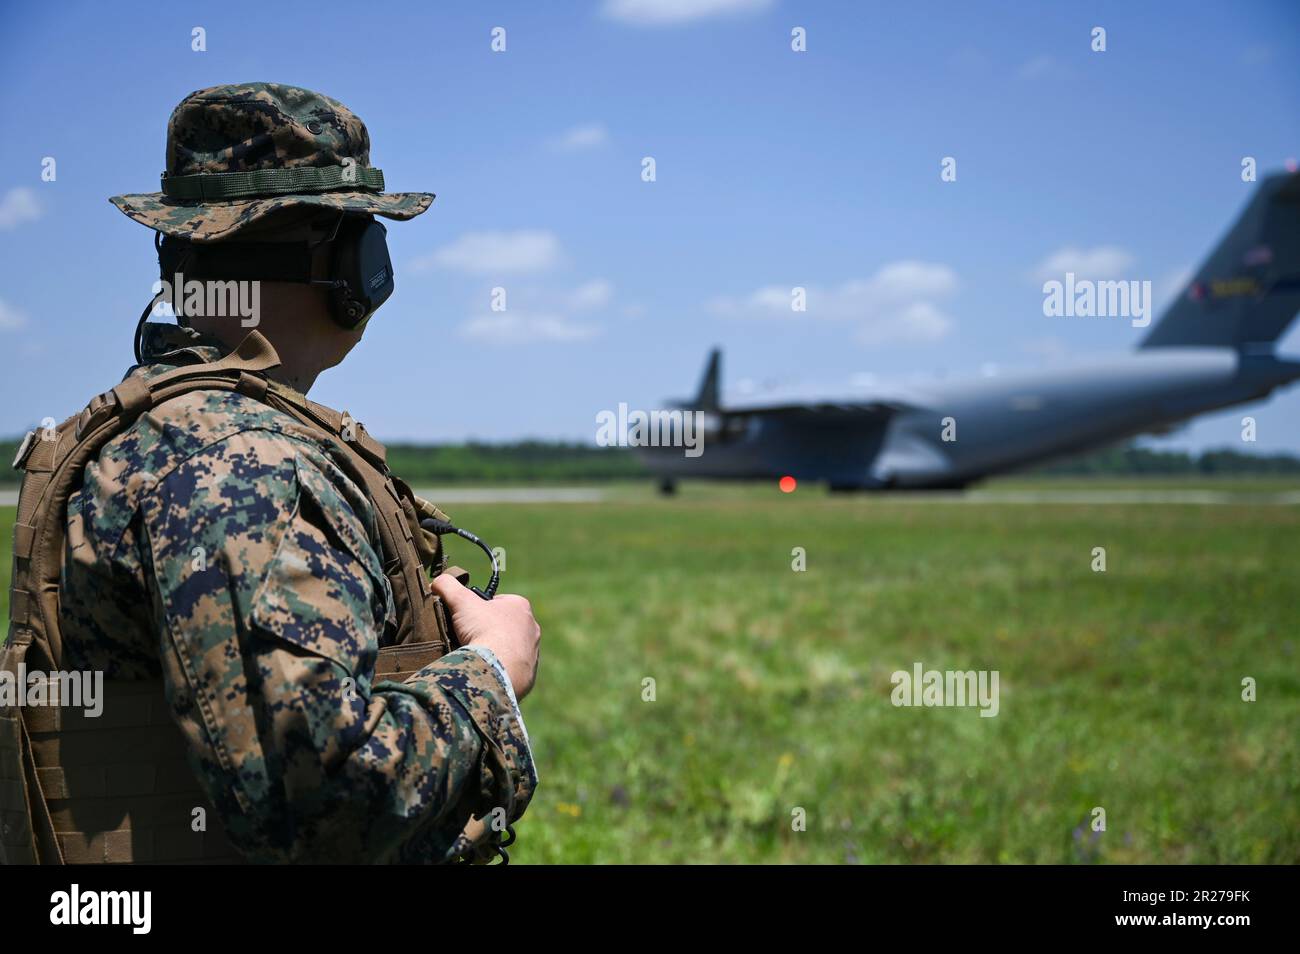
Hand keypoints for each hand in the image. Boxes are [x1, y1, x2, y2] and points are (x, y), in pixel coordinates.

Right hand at [432, 573, 540, 699]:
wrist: (497, 669)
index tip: (466, 618)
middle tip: (469, 638)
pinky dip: (499, 669)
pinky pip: (511, 668)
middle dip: (487, 630)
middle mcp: (531, 628)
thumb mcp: (460, 600)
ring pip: (508, 648)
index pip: (497, 602)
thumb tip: (437, 581)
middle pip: (503, 626)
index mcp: (520, 606)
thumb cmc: (484, 630)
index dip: (479, 609)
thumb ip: (447, 585)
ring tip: (476, 656)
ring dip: (494, 651)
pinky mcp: (529, 673)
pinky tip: (485, 670)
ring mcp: (532, 652)